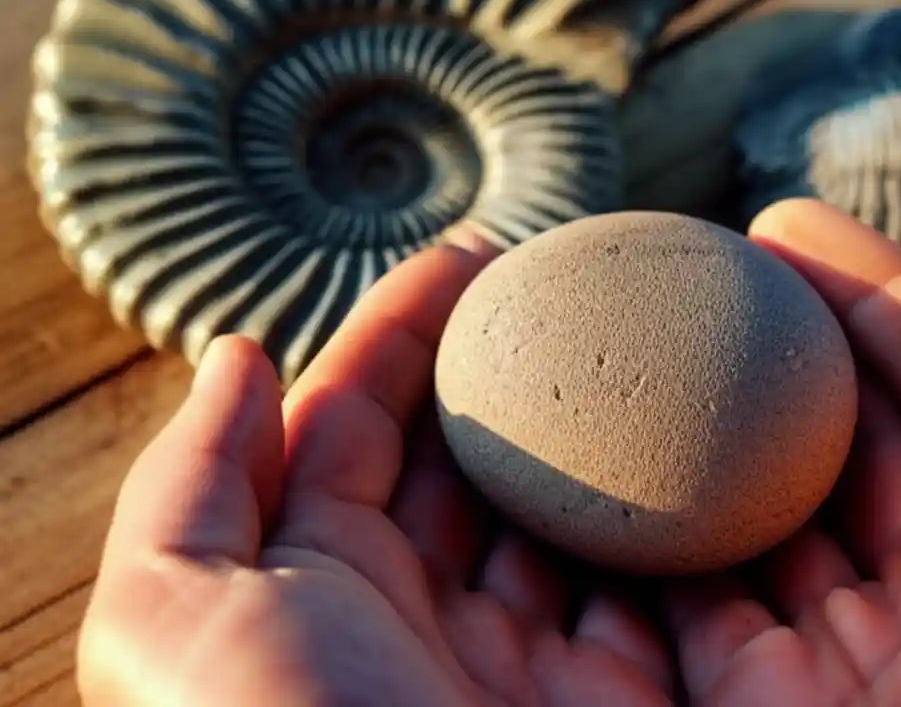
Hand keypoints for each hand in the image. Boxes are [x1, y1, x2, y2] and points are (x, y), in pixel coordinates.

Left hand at [78, 238, 675, 705]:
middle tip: (579, 284)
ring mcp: (522, 661)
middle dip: (519, 368)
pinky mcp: (611, 702)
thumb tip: (240, 356)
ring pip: (565, 514)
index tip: (476, 261)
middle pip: (475, 459)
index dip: (410, 335)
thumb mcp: (174, 621)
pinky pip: (649, 590)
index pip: (363, 425)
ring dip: (604, 433)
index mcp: (315, 590)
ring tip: (647, 345)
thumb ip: (193, 486)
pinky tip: (701, 448)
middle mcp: (419, 620)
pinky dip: (674, 520)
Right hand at [665, 199, 900, 704]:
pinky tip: (611, 451)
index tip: (785, 230)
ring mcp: (842, 656)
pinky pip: (688, 599)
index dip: (866, 301)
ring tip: (635, 337)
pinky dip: (646, 527)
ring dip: (695, 426)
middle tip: (691, 267)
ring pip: (755, 509)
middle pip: (833, 436)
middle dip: (766, 346)